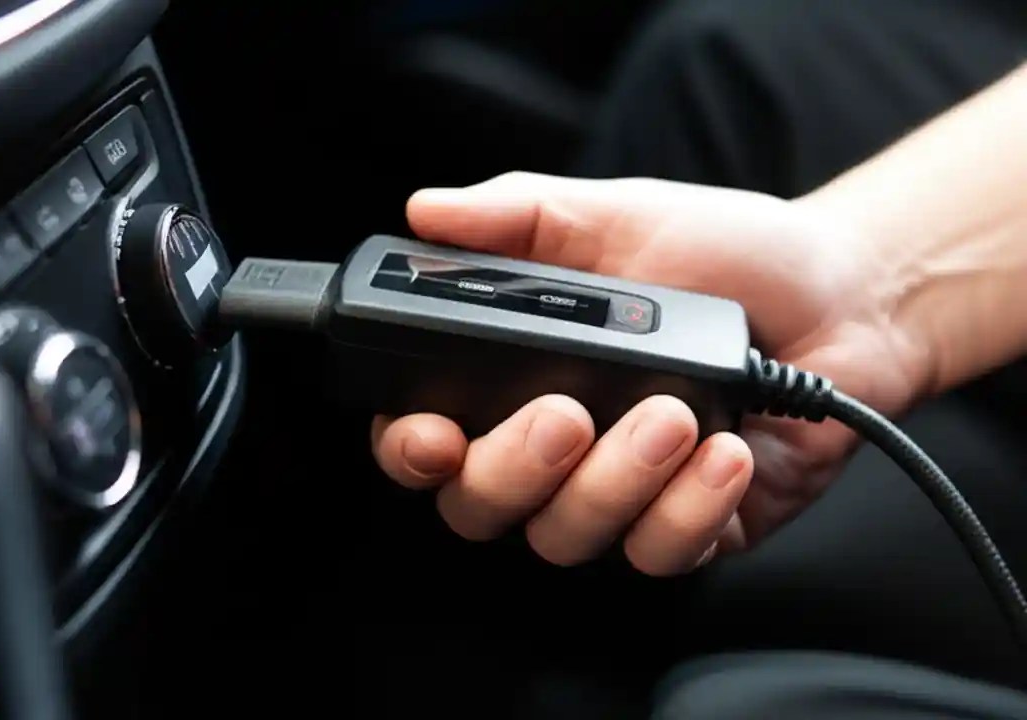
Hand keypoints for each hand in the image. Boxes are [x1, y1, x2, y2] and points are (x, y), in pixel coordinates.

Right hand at [371, 172, 933, 574]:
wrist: (842, 293)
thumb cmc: (720, 251)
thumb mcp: (611, 216)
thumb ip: (513, 218)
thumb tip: (426, 210)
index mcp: (512, 379)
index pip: (427, 440)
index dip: (411, 451)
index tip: (432, 435)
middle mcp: (554, 451)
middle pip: (480, 507)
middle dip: (514, 468)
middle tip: (566, 413)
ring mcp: (619, 496)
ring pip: (566, 536)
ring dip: (615, 479)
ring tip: (674, 413)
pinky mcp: (691, 529)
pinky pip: (659, 553)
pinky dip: (689, 508)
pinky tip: (725, 452)